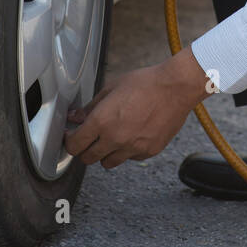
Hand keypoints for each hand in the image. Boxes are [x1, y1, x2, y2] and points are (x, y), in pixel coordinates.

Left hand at [63, 48, 211, 168]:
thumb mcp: (112, 88)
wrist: (176, 88)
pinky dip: (127, 151)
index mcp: (102, 121)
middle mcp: (115, 139)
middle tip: (89, 138)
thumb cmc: (145, 83)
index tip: (71, 136)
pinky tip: (132, 134)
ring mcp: (133, 148)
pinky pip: (130, 158)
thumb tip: (75, 117)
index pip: (75, 145)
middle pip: (88, 159)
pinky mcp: (148, 151)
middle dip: (85, 149)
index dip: (70, 141)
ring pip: (108, 163)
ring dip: (105, 153)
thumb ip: (91, 107)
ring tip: (111, 137)